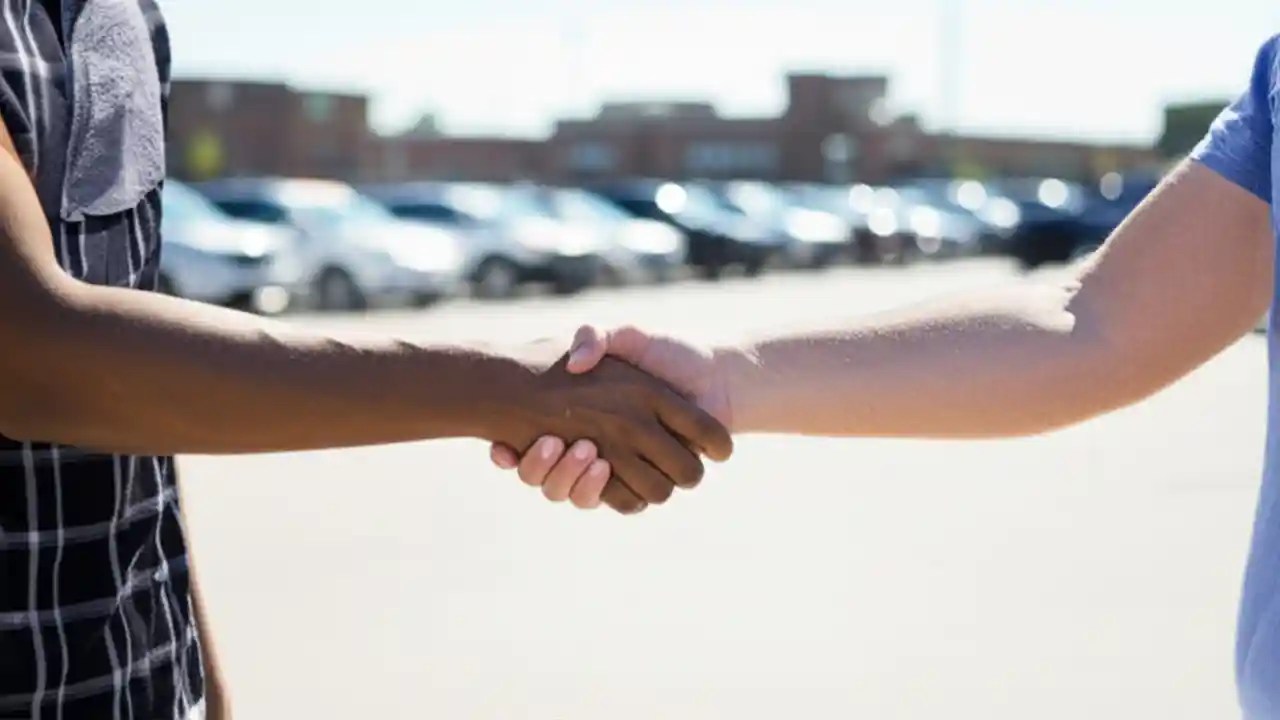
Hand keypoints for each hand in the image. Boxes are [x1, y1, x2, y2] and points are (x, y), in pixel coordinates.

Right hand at [491, 326, 732, 509]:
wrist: (719, 379)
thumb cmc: (672, 355)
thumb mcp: (628, 338)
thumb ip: (596, 337)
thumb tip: (573, 362)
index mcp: (578, 418)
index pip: (525, 444)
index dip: (507, 451)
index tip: (498, 447)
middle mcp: (590, 447)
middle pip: (540, 476)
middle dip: (536, 467)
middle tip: (548, 443)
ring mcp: (614, 468)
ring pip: (568, 493)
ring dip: (568, 478)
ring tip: (583, 450)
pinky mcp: (640, 484)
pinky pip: (611, 501)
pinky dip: (598, 489)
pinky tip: (601, 465)